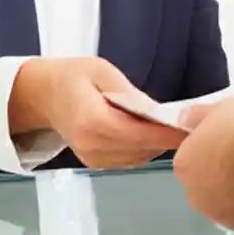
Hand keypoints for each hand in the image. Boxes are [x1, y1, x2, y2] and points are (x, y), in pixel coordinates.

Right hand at [11, 57, 187, 168]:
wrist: (42, 95)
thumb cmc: (72, 76)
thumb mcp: (101, 70)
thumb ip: (129, 93)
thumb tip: (158, 112)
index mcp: (92, 121)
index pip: (138, 134)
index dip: (166, 133)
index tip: (190, 125)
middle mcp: (92, 146)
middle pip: (142, 149)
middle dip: (166, 138)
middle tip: (189, 122)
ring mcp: (93, 159)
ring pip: (139, 157)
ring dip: (156, 144)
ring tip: (172, 124)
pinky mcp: (96, 163)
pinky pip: (130, 159)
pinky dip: (144, 147)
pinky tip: (150, 131)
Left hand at [173, 96, 233, 231]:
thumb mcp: (224, 107)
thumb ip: (202, 116)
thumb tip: (186, 119)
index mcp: (184, 162)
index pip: (191, 150)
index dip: (211, 141)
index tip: (231, 136)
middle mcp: (193, 192)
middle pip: (205, 176)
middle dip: (221, 167)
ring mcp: (216, 214)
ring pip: (224, 196)